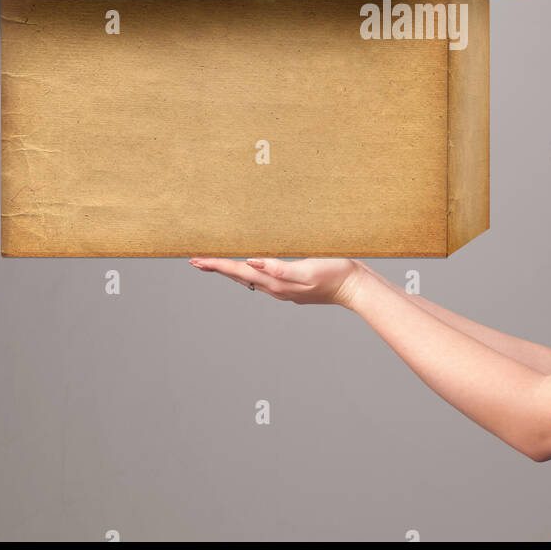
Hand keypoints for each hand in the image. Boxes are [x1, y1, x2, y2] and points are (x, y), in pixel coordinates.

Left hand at [189, 256, 366, 308]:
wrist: (354, 287)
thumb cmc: (335, 275)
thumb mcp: (308, 270)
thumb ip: (281, 269)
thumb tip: (253, 263)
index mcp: (276, 282)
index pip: (239, 271)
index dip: (217, 265)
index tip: (196, 260)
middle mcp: (276, 288)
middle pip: (238, 277)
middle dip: (217, 268)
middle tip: (196, 261)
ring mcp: (284, 289)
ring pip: (248, 279)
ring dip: (230, 271)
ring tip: (216, 264)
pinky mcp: (292, 285)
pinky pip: (262, 279)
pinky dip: (248, 272)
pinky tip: (249, 269)